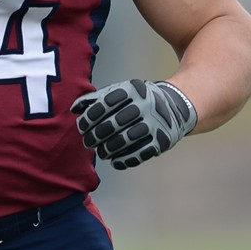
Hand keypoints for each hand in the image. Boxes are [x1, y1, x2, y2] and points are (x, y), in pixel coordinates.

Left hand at [71, 79, 196, 169]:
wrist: (176, 106)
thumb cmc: (139, 100)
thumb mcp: (122, 91)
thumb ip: (97, 98)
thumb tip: (74, 109)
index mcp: (133, 89)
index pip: (106, 103)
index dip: (90, 116)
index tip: (81, 125)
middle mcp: (146, 104)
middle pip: (114, 123)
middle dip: (96, 135)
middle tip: (87, 142)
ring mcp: (155, 123)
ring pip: (126, 140)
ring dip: (108, 149)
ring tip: (100, 152)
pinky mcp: (162, 140)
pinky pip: (140, 153)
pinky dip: (124, 159)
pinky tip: (114, 160)